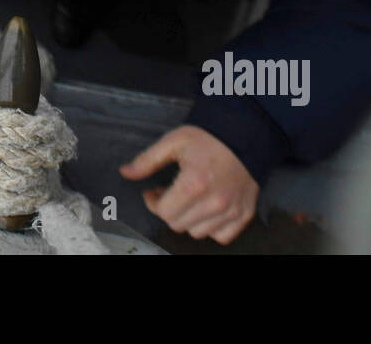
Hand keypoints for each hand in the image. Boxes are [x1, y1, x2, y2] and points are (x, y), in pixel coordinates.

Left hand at [119, 124, 258, 244]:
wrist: (245, 134)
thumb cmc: (208, 138)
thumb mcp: (173, 142)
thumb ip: (147, 160)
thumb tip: (125, 172)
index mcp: (195, 183)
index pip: (164, 212)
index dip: (153, 203)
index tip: (153, 193)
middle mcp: (215, 202)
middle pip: (179, 225)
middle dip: (169, 211)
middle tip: (170, 194)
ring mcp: (232, 210)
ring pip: (198, 233)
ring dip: (189, 220)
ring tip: (189, 200)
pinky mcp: (244, 214)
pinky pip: (222, 236)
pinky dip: (212, 228)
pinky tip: (208, 210)